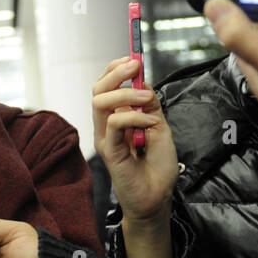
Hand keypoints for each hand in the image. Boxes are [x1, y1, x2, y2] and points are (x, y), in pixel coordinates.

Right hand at [91, 56, 177, 225]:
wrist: (157, 198)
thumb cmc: (157, 167)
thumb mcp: (159, 127)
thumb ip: (149, 105)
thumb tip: (142, 81)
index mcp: (117, 118)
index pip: (107, 86)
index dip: (117, 69)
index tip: (134, 60)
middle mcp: (107, 125)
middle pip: (98, 89)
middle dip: (116, 73)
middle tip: (135, 67)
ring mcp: (106, 138)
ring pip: (100, 102)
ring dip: (125, 94)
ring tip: (146, 99)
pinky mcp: (109, 151)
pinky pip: (114, 124)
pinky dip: (133, 117)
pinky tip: (149, 124)